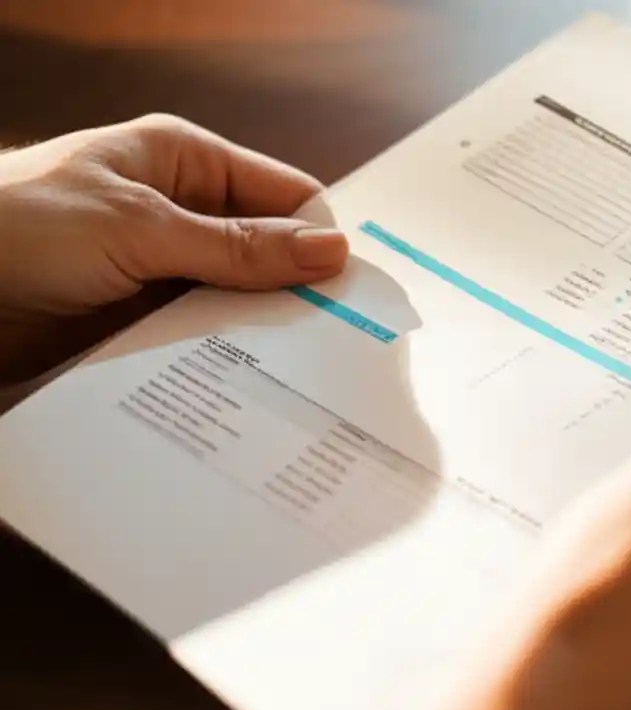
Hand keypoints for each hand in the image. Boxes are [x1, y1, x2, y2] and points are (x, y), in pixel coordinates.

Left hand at [0, 114, 347, 383]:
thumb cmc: (18, 227)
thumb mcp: (139, 228)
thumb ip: (238, 247)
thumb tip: (332, 251)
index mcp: (184, 164)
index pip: (285, 195)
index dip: (323, 239)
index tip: (357, 292)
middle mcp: (180, 216)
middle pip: (270, 255)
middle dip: (299, 293)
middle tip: (340, 342)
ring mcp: (161, 272)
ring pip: (240, 303)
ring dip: (263, 332)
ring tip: (302, 371)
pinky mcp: (141, 323)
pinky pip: (203, 341)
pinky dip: (226, 360)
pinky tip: (250, 384)